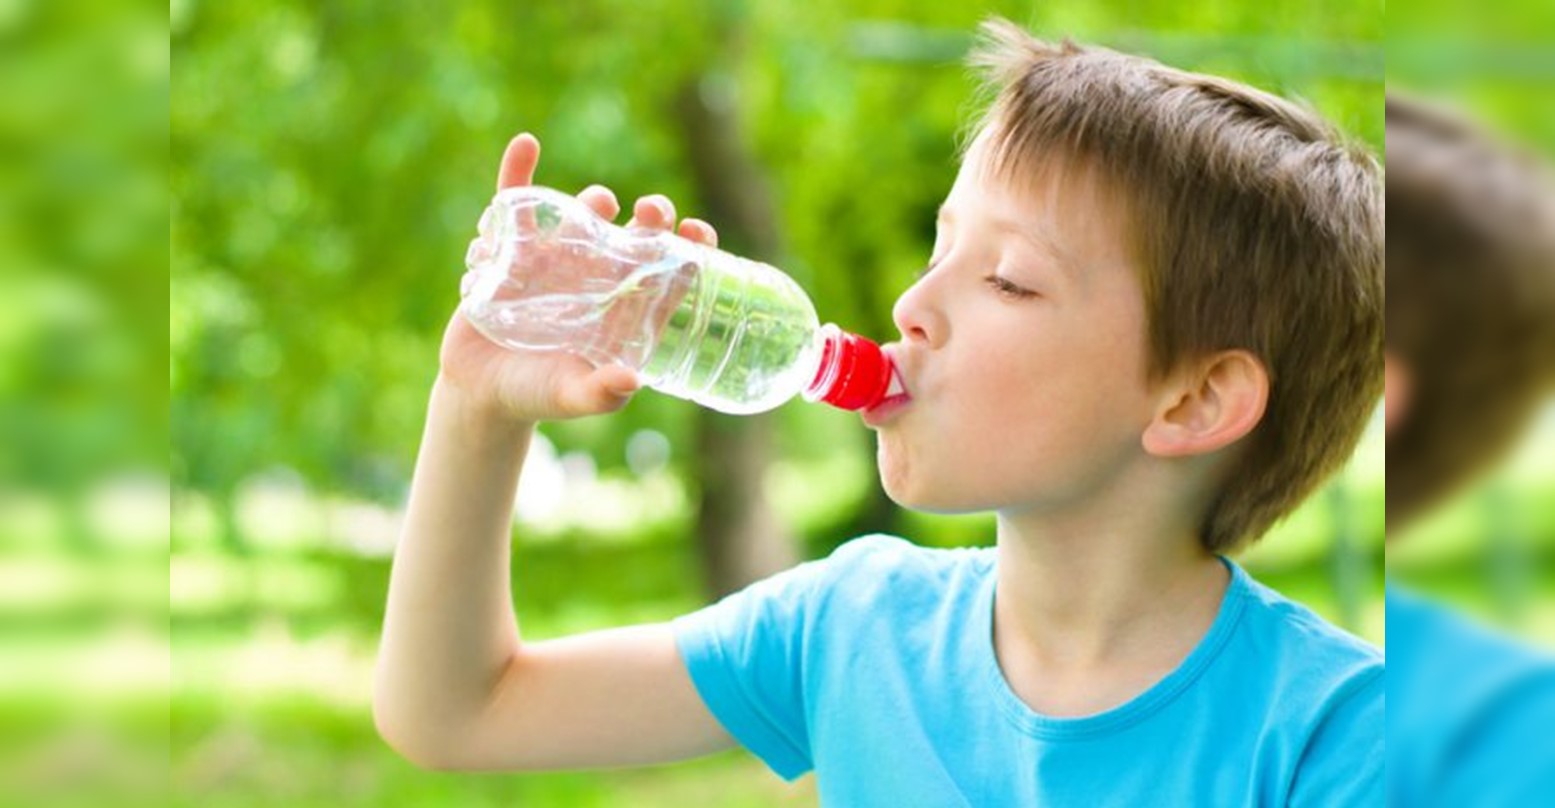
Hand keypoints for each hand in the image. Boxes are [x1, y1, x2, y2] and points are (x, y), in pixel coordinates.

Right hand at [437, 132, 719, 424]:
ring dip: (594, 202)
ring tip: (601, 203)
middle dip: (650, 218)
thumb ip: (600, 394)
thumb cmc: (536, 395)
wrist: (480, 391)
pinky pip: (515, 204)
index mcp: (621, 309)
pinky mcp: (511, 251)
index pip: (666, 273)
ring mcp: (554, 260)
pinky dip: (517, 173)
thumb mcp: (570, 397)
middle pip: (632, 237)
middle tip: (654, 210)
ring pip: (582, 217)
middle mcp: (594, 278)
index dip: (688, 250)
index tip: (698, 234)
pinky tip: (526, 144)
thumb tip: (630, 380)